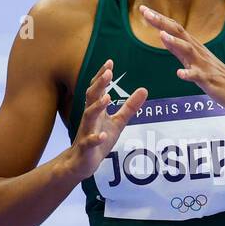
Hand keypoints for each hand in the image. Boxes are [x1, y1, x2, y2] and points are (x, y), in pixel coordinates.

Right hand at [67, 58, 147, 181]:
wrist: (80, 162)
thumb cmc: (98, 139)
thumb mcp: (118, 122)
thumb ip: (130, 107)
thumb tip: (144, 89)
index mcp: (96, 110)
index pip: (97, 90)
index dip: (102, 76)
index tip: (110, 63)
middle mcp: (90, 118)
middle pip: (91, 98)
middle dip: (99, 85)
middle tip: (108, 73)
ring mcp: (87, 132)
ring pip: (88, 117)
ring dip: (97, 107)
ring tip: (107, 98)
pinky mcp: (86, 148)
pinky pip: (89, 142)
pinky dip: (96, 138)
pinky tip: (103, 135)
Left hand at [138, 3, 224, 109]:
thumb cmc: (215, 76)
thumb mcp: (193, 60)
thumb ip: (178, 50)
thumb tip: (163, 36)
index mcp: (193, 47)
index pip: (173, 28)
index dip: (158, 19)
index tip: (143, 9)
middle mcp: (198, 52)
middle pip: (178, 33)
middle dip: (162, 22)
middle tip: (146, 12)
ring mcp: (203, 65)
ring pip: (188, 51)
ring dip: (175, 42)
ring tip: (162, 35)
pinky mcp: (208, 79)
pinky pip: (198, 76)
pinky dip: (188, 74)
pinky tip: (180, 73)